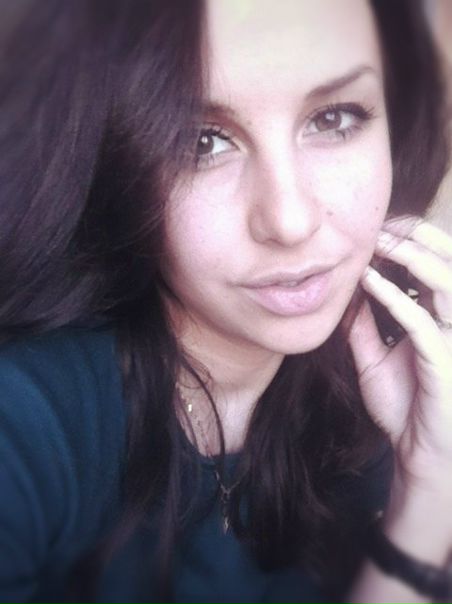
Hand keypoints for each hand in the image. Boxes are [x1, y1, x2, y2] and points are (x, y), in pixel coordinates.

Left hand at [348, 217, 451, 489]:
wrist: (417, 452)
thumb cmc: (403, 406)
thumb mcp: (373, 359)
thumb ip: (364, 327)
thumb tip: (345, 295)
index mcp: (439, 319)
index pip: (435, 267)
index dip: (413, 241)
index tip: (378, 227)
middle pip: (449, 265)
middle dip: (419, 237)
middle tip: (383, 224)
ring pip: (446, 284)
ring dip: (412, 257)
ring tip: (380, 242)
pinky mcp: (444, 362)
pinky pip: (421, 322)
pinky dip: (395, 297)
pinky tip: (370, 280)